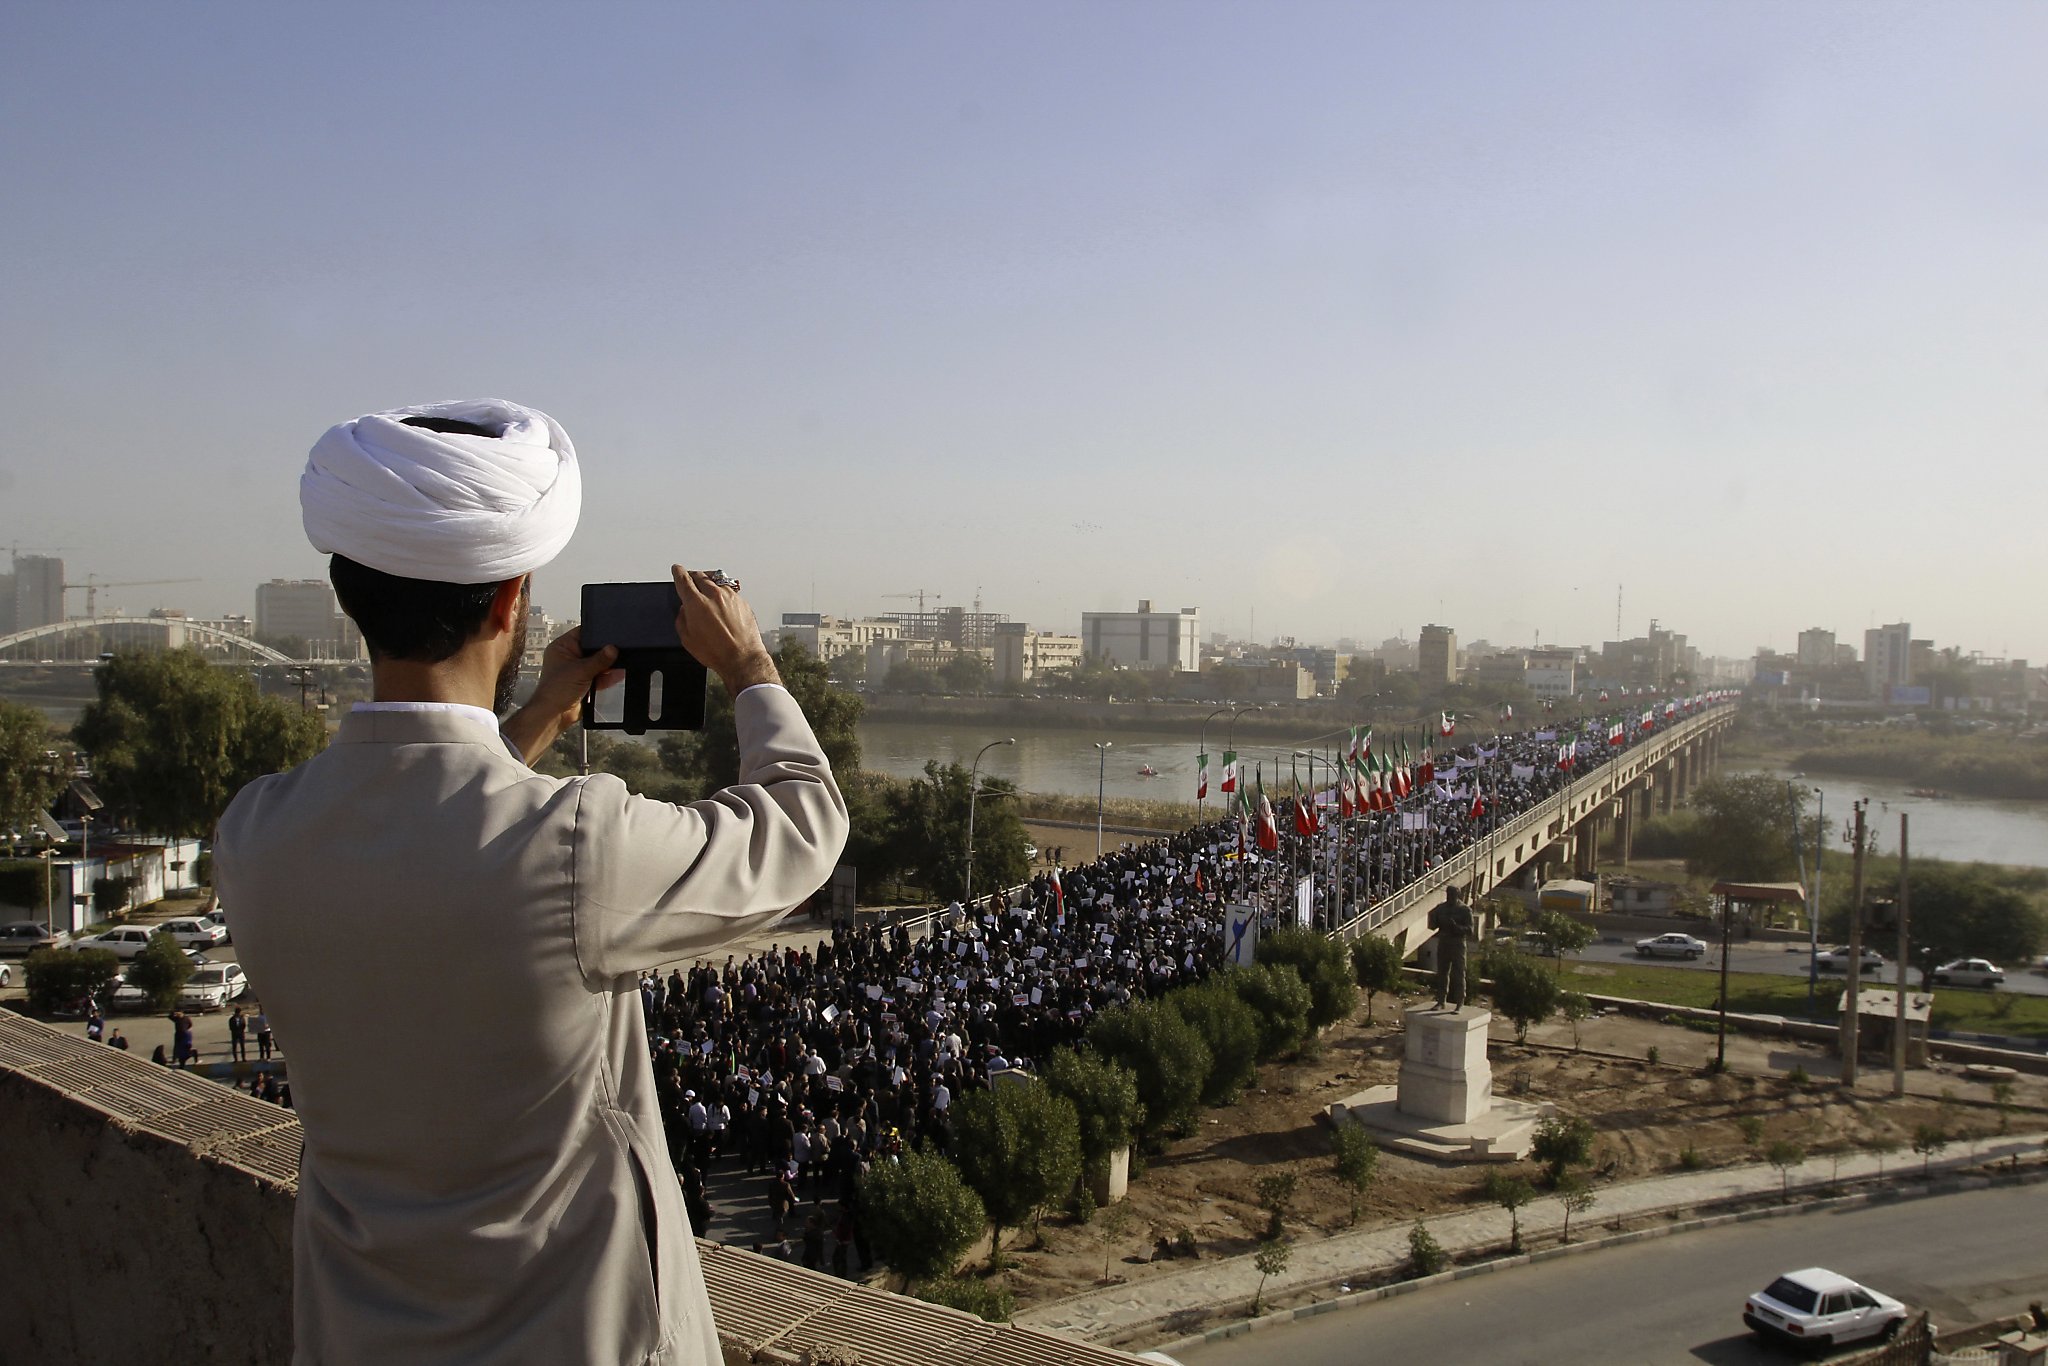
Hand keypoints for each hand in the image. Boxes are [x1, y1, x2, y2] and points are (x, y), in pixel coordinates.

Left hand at [503, 626, 620, 764]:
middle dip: (603, 653)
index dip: (596, 633)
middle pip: (592, 649)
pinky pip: (599, 676)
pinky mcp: (584, 683)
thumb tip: (612, 649)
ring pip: (597, 664)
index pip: (582, 633)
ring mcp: (577, 670)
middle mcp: (568, 657)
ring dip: (606, 666)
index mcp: (562, 647)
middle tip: (615, 652)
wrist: (554, 715)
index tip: (610, 635)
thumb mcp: (581, 670)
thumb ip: (599, 659)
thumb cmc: (555, 691)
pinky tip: (618, 674)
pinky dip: (607, 676)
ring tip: (617, 665)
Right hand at [673, 565, 779, 693]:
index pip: (683, 580)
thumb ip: (682, 619)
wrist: (742, 657)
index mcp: (696, 603)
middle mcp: (714, 595)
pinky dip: (722, 592)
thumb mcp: (687, 639)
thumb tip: (684, 610)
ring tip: (706, 589)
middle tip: (690, 579)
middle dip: (693, 576)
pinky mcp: (742, 601)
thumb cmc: (717, 652)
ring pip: (716, 580)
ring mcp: (730, 596)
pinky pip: (729, 590)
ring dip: (709, 582)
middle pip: (700, 576)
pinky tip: (721, 600)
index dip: (678, 572)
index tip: (677, 569)